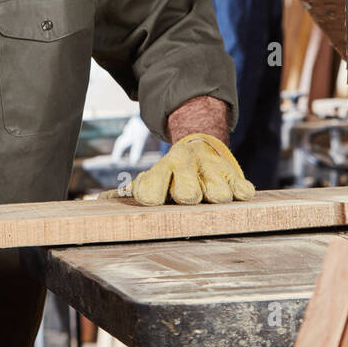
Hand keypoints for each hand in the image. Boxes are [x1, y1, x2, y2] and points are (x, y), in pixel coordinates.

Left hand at [130, 133, 255, 205]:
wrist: (202, 146)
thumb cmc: (172, 173)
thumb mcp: (152, 176)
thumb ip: (131, 189)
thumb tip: (103, 200)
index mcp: (164, 166)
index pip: (150, 193)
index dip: (152, 198)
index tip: (155, 200)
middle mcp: (188, 166)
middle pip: (187, 195)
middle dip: (188, 199)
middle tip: (188, 197)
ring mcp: (213, 170)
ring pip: (218, 195)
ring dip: (215, 198)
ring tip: (209, 196)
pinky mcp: (236, 176)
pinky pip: (244, 191)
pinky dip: (240, 194)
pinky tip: (233, 193)